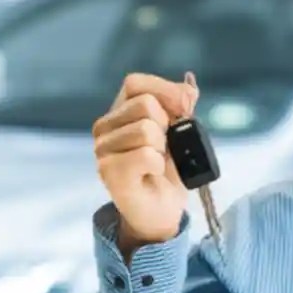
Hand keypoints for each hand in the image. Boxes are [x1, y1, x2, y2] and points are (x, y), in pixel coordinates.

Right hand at [92, 73, 199, 256]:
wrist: (162, 210)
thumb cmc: (168, 171)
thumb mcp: (180, 131)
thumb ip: (182, 106)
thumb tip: (189, 89)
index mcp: (119, 112)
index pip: (134, 83)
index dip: (164, 91)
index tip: (182, 111)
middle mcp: (104, 128)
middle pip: (144, 104)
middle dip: (166, 126)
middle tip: (164, 149)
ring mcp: (103, 150)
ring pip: (145, 129)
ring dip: (162, 149)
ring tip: (156, 163)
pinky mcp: (109, 172)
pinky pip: (145, 154)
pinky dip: (157, 165)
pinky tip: (151, 174)